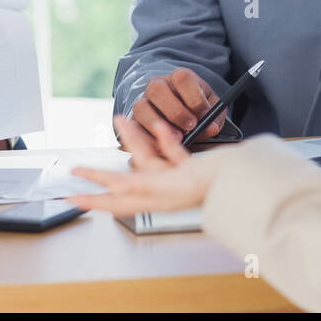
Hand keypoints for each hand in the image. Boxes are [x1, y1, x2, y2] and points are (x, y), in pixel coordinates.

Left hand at [67, 114, 224, 215]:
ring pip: (147, 161)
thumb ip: (145, 186)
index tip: (71, 191)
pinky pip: (172, 156)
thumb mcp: (174, 186)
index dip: (93, 195)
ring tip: (121, 121)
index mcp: (158, 199)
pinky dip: (166, 143)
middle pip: (126, 182)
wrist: (249, 176)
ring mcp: (178, 182)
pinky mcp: (192, 171)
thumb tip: (118, 185)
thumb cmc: (217, 184)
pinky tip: (163, 130)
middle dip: (103, 172)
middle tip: (77, 171)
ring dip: (135, 140)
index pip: (117, 199)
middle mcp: (165, 193)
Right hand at [130, 67, 224, 141]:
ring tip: (178, 138)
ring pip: (141, 107)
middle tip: (191, 127)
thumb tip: (212, 127)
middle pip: (157, 89)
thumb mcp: (210, 110)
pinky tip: (163, 147)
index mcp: (178, 78)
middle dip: (175, 111)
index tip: (204, 114)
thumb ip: (213, 117)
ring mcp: (143, 102)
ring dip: (159, 124)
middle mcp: (157, 86)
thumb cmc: (198, 110)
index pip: (181, 78)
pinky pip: (134, 128)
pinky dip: (147, 139)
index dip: (194, 97)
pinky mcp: (135, 120)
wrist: (184, 117)